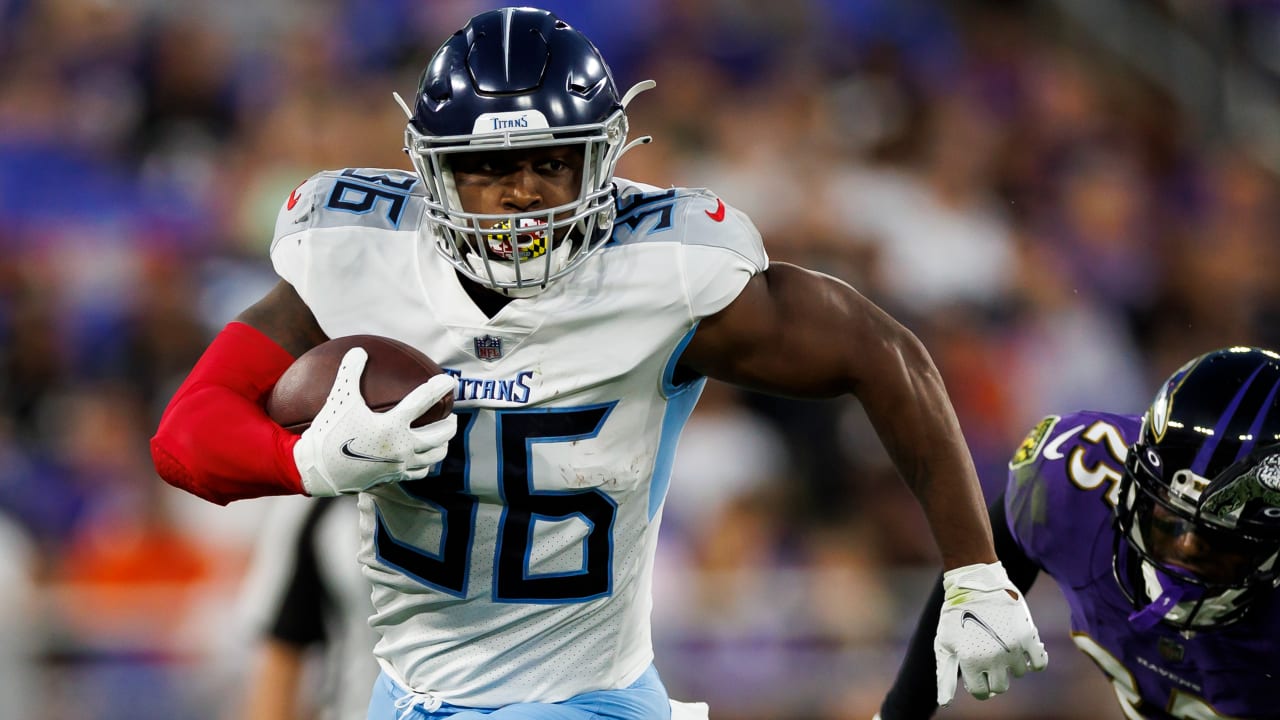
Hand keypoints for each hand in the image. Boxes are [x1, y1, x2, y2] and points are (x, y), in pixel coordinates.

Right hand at [293, 347, 457, 495]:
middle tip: (452, 416)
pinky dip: (426, 465)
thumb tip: (358, 351)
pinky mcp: (393, 477)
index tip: (450, 381)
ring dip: (443, 446)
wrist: (318, 470)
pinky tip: (424, 460)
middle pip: (440, 434)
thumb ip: (349, 373)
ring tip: (443, 438)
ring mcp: (400, 464)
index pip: (424, 401)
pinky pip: (419, 472)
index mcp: (392, 424)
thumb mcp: (339, 399)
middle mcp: (402, 446)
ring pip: (434, 456)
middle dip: (450, 423)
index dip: (439, 388)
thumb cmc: (329, 432)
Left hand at [934, 561, 1047, 704]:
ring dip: (1011, 664)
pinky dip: (1035, 662)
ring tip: (1000, 644)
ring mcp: (1012, 648)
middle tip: (990, 660)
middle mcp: (993, 658)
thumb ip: (945, 675)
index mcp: (971, 662)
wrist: (975, 584)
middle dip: (994, 677)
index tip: (978, 674)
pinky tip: (1023, 651)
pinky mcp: (1028, 636)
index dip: (979, 686)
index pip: (982, 693)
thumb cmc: (956, 615)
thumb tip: (945, 703)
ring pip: (1019, 673)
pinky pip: (1040, 664)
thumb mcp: (944, 644)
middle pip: (1001, 687)